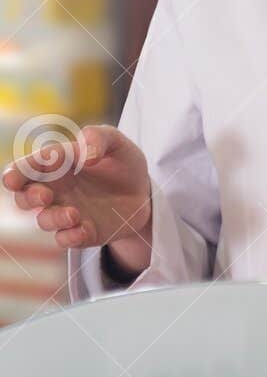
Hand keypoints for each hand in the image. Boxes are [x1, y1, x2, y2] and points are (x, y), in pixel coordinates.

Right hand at [3, 126, 153, 272]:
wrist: (144, 192)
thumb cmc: (123, 163)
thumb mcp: (116, 142)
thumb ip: (99, 137)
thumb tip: (87, 155)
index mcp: (57, 164)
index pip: (27, 168)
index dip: (15, 173)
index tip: (12, 179)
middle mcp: (55, 190)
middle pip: (25, 197)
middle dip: (28, 198)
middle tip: (44, 196)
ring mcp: (65, 212)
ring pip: (44, 220)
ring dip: (53, 218)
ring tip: (73, 214)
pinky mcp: (80, 231)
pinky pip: (65, 239)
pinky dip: (70, 237)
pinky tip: (82, 230)